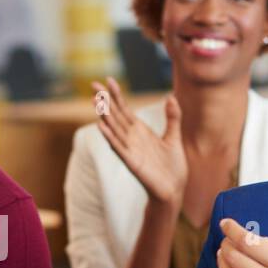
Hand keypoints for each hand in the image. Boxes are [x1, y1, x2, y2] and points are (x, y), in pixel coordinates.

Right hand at [93, 77, 186, 204]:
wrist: (174, 188)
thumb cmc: (172, 165)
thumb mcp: (174, 136)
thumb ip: (172, 117)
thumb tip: (170, 97)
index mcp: (139, 130)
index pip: (124, 109)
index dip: (116, 95)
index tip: (108, 80)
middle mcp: (131, 138)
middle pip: (115, 115)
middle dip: (105, 101)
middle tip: (94, 85)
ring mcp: (130, 149)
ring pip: (114, 129)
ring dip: (104, 116)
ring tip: (96, 102)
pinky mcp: (132, 162)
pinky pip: (118, 148)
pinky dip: (110, 137)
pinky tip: (101, 127)